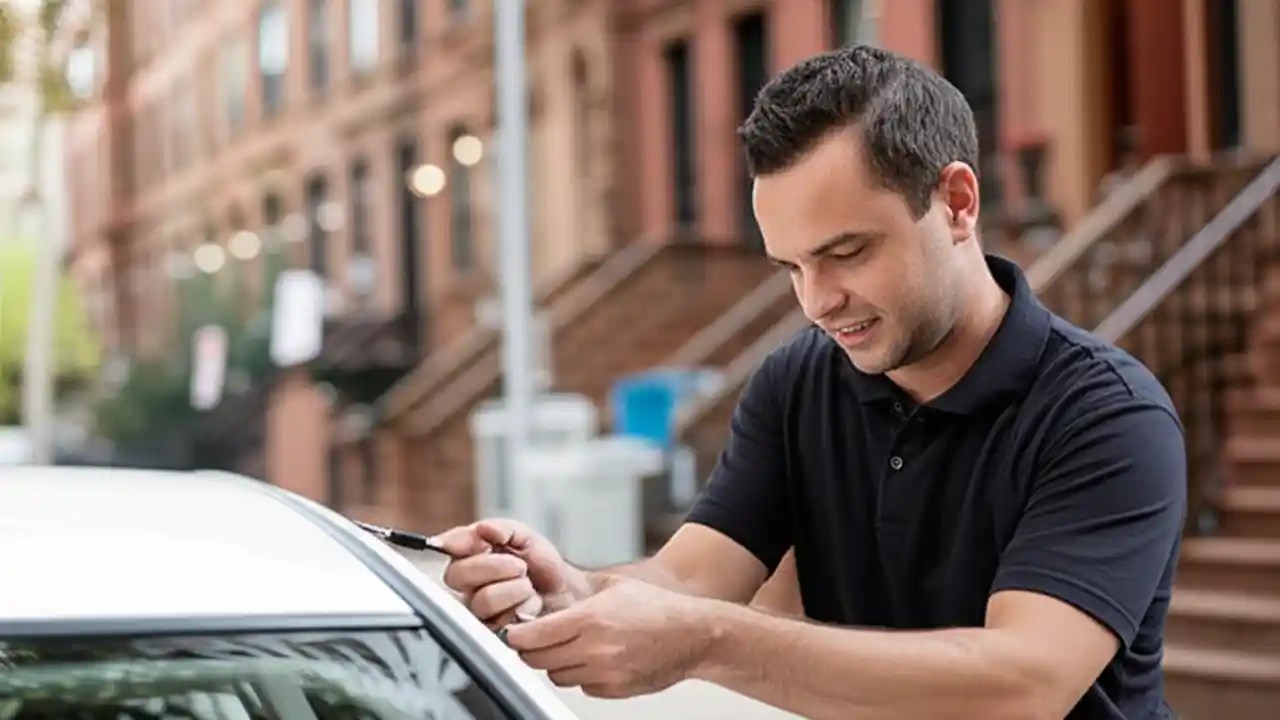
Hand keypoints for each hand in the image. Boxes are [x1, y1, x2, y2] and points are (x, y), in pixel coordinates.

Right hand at [434, 519, 589, 628]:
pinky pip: (499, 621)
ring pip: (483, 599)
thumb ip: (502, 528)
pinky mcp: (490, 632)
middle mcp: (466, 583)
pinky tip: (529, 605)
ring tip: (528, 586)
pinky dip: (523, 609)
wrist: (563, 592)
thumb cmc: (539, 564)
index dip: (461, 543)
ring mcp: (475, 609)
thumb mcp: (523, 536)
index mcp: (467, 556)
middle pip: (457, 575)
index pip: (448, 547)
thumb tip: (483, 528)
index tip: (481, 541)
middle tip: (519, 566)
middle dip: (496, 566)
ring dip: (515, 589)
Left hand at [504, 576, 714, 698]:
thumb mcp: (614, 587)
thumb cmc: (658, 608)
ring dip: (555, 663)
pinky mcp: (614, 690)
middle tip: (534, 640)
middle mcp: (595, 648)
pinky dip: (580, 675)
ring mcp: (605, 672)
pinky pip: (581, 687)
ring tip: (569, 647)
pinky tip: (593, 659)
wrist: (693, 635)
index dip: (517, 635)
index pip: (534, 635)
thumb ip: (577, 595)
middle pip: (538, 659)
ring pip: (556, 676)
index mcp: (591, 618)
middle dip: (531, 650)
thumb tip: (543, 604)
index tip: (513, 633)